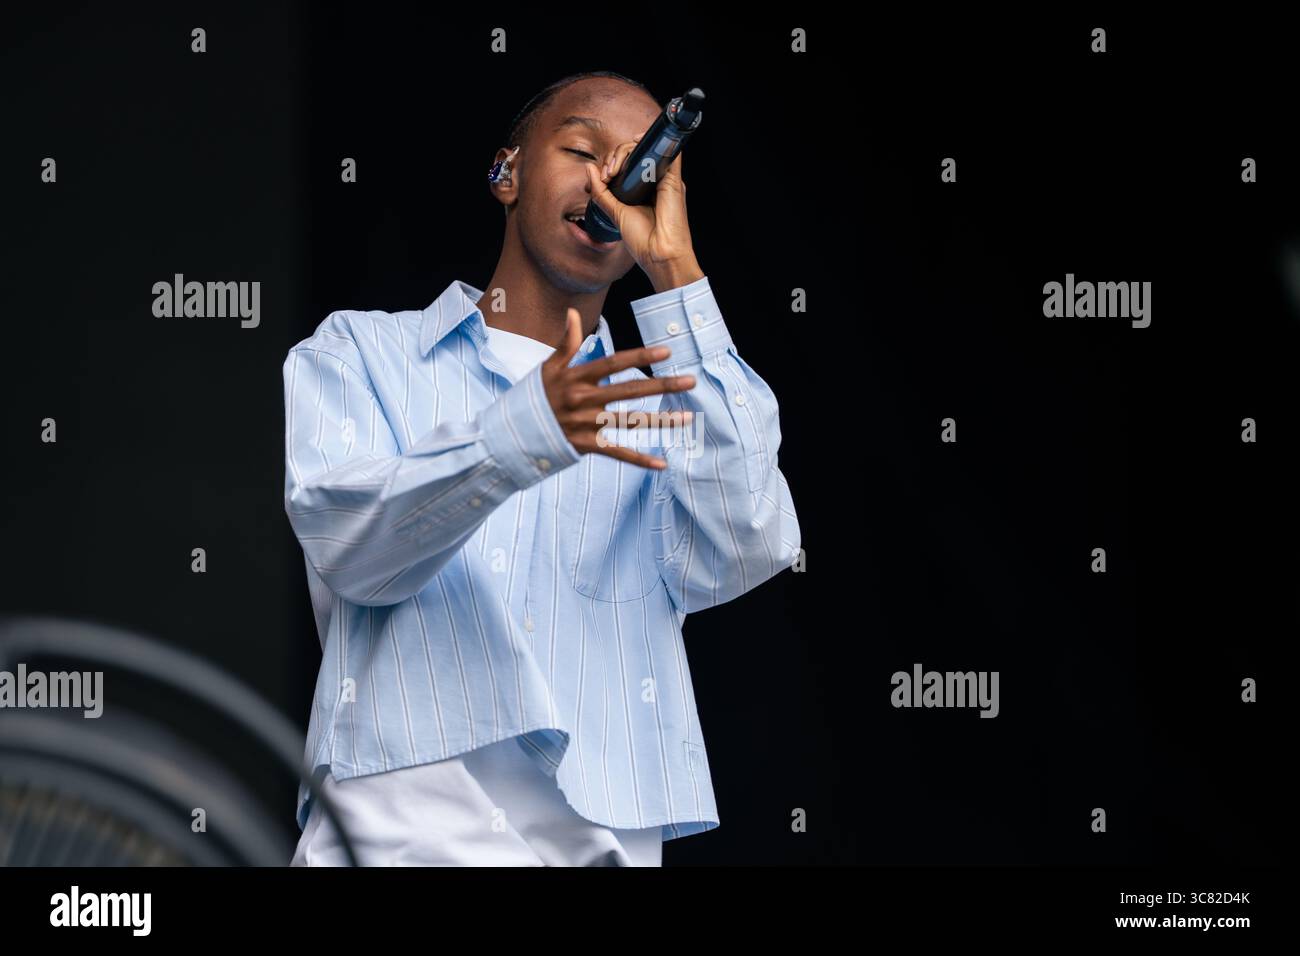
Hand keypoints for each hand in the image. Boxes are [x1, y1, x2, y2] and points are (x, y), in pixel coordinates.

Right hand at [542, 307, 695, 468]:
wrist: (512, 433)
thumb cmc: (534, 396)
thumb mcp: (548, 367)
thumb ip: (566, 342)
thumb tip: (572, 313)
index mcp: (577, 378)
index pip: (614, 363)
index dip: (640, 356)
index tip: (667, 350)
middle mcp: (584, 400)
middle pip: (630, 391)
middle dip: (662, 385)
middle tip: (690, 382)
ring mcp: (587, 424)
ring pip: (630, 422)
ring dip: (660, 421)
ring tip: (687, 417)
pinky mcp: (587, 446)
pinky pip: (618, 454)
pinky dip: (640, 460)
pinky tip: (662, 463)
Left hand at [585, 137, 699, 283]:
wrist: (660, 255)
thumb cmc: (643, 240)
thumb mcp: (615, 213)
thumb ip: (601, 192)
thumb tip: (589, 169)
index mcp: (644, 190)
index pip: (627, 164)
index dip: (611, 163)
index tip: (600, 179)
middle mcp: (656, 182)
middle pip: (635, 154)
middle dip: (614, 157)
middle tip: (606, 175)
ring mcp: (665, 179)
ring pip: (646, 149)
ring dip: (626, 150)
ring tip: (613, 169)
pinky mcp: (674, 180)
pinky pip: (667, 151)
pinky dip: (650, 143)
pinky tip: (635, 146)